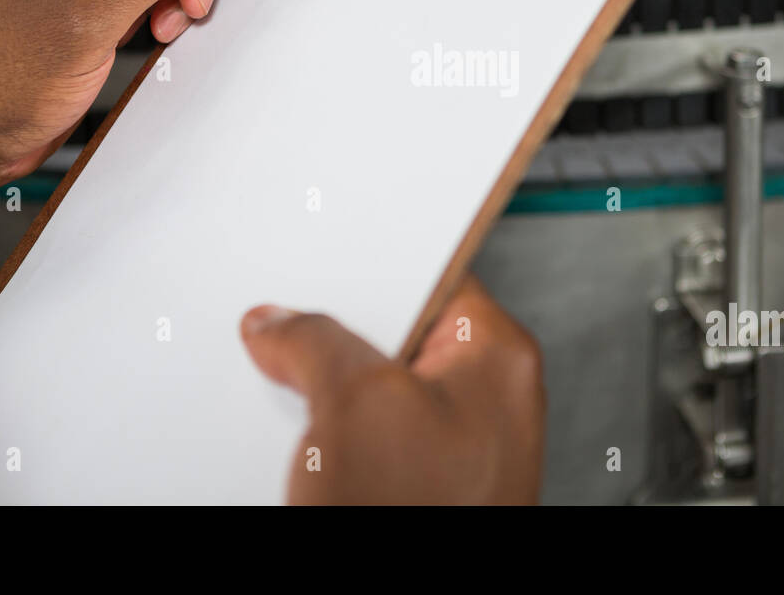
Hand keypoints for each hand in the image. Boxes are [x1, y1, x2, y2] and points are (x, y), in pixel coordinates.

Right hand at [241, 276, 544, 504]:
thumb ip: (316, 340)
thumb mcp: (355, 402)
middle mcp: (486, 399)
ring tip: (303, 403)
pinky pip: (368, 436)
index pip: (432, 274)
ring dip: (329, 392)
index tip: (323, 263)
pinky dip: (331, 434)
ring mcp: (453, 446)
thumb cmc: (419, 521)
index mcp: (498, 356)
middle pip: (397, 333)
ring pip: (375, 388)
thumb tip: (285, 323)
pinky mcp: (418, 485)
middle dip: (340, 337)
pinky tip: (308, 446)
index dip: (371, 266)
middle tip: (296, 338)